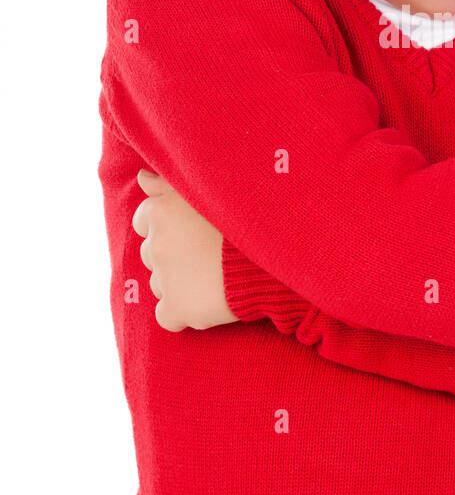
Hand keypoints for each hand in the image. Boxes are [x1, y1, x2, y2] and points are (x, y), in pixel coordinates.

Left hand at [131, 169, 237, 331]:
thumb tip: (142, 177)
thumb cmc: (246, 216)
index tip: (192, 232)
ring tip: (213, 278)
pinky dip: (182, 314)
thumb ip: (168, 182)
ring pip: (160, 285)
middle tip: (208, 255)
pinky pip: (167, 316)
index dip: (168, 227)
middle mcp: (156, 244)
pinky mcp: (176, 308)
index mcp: (160, 211)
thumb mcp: (208, 188)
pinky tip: (205, 304)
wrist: (273, 255)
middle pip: (152, 254)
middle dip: (173, 256)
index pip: (144, 221)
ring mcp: (164, 278)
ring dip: (180, 284)